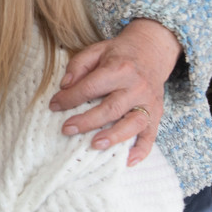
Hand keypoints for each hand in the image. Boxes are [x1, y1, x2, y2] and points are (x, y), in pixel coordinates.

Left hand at [50, 19, 181, 166]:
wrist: (152, 50)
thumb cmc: (119, 53)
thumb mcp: (96, 50)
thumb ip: (78, 65)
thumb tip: (64, 85)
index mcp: (119, 69)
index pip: (91, 87)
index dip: (70, 98)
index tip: (54, 105)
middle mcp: (136, 87)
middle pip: (111, 108)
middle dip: (87, 121)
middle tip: (67, 130)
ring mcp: (149, 102)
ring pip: (133, 123)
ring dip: (114, 136)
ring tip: (94, 145)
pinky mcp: (157, 113)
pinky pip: (151, 135)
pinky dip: (141, 150)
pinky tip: (127, 161)